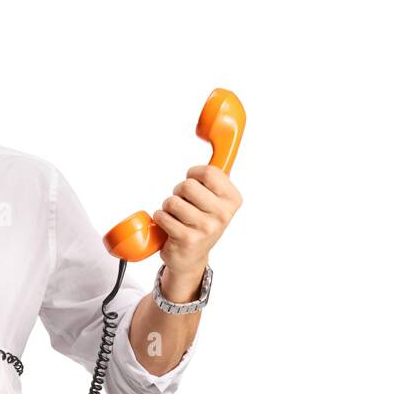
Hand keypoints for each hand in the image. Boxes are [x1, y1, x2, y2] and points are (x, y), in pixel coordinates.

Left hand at [153, 164, 242, 278]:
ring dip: (168, 207)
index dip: (194, 173)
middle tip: (183, 203)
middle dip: (178, 192)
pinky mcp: (188, 239)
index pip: (209, 172)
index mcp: (232, 200)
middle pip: (188, 185)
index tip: (193, 180)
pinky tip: (169, 227)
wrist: (191, 257)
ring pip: (172, 201)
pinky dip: (160, 219)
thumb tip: (213, 136)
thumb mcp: (214, 199)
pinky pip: (163, 216)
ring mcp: (206, 228)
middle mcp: (223, 214)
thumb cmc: (200, 222)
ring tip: (176, 217)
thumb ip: (214, 175)